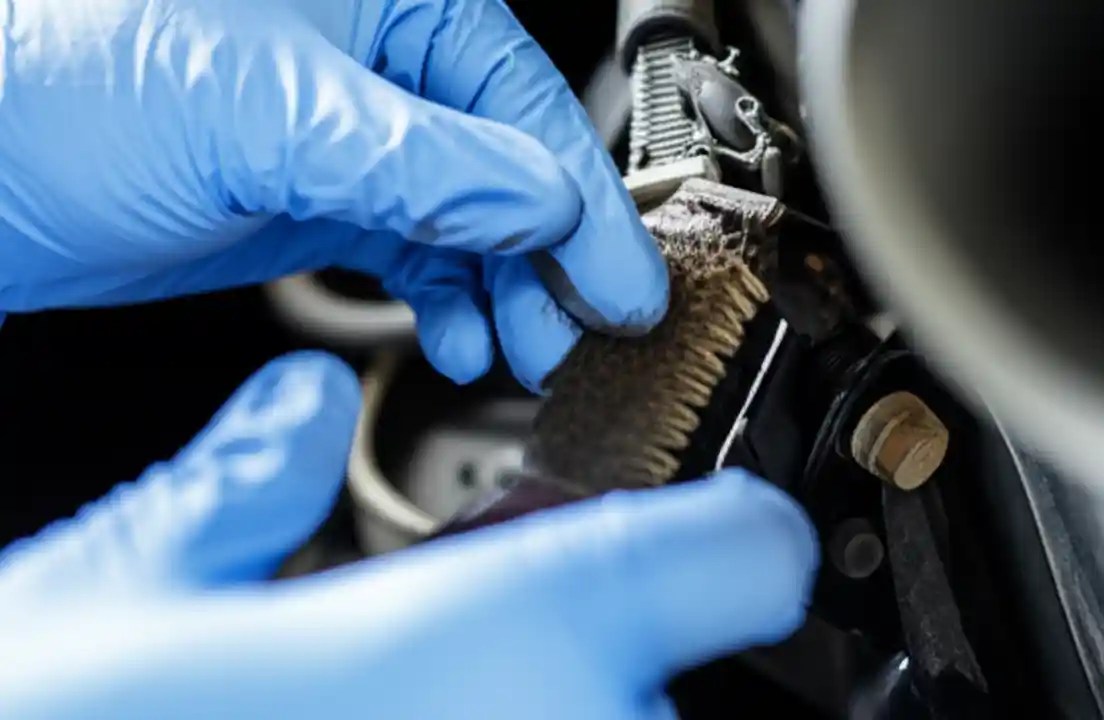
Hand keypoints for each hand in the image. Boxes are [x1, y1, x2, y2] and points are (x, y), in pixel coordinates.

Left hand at [0, 0, 666, 389]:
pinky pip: (422, 252)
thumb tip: (543, 202)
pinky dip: (451, 300)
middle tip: (581, 337)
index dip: (585, 201)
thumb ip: (422, 164)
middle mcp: (382, 60)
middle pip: (515, 164)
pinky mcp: (325, 199)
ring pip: (475, 218)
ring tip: (522, 354)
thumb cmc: (64, 84)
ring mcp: (355, 137)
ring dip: (508, 292)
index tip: (624, 285)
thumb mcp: (267, 116)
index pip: (525, 100)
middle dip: (552, 259)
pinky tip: (462, 339)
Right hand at [0, 353, 817, 718]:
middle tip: (481, 662)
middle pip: (677, 683)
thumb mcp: (114, 600)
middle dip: (603, 665)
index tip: (718, 533)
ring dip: (565, 719)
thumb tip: (293, 412)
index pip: (750, 553)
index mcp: (506, 635)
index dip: (735, 532)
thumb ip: (235, 492)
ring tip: (433, 712)